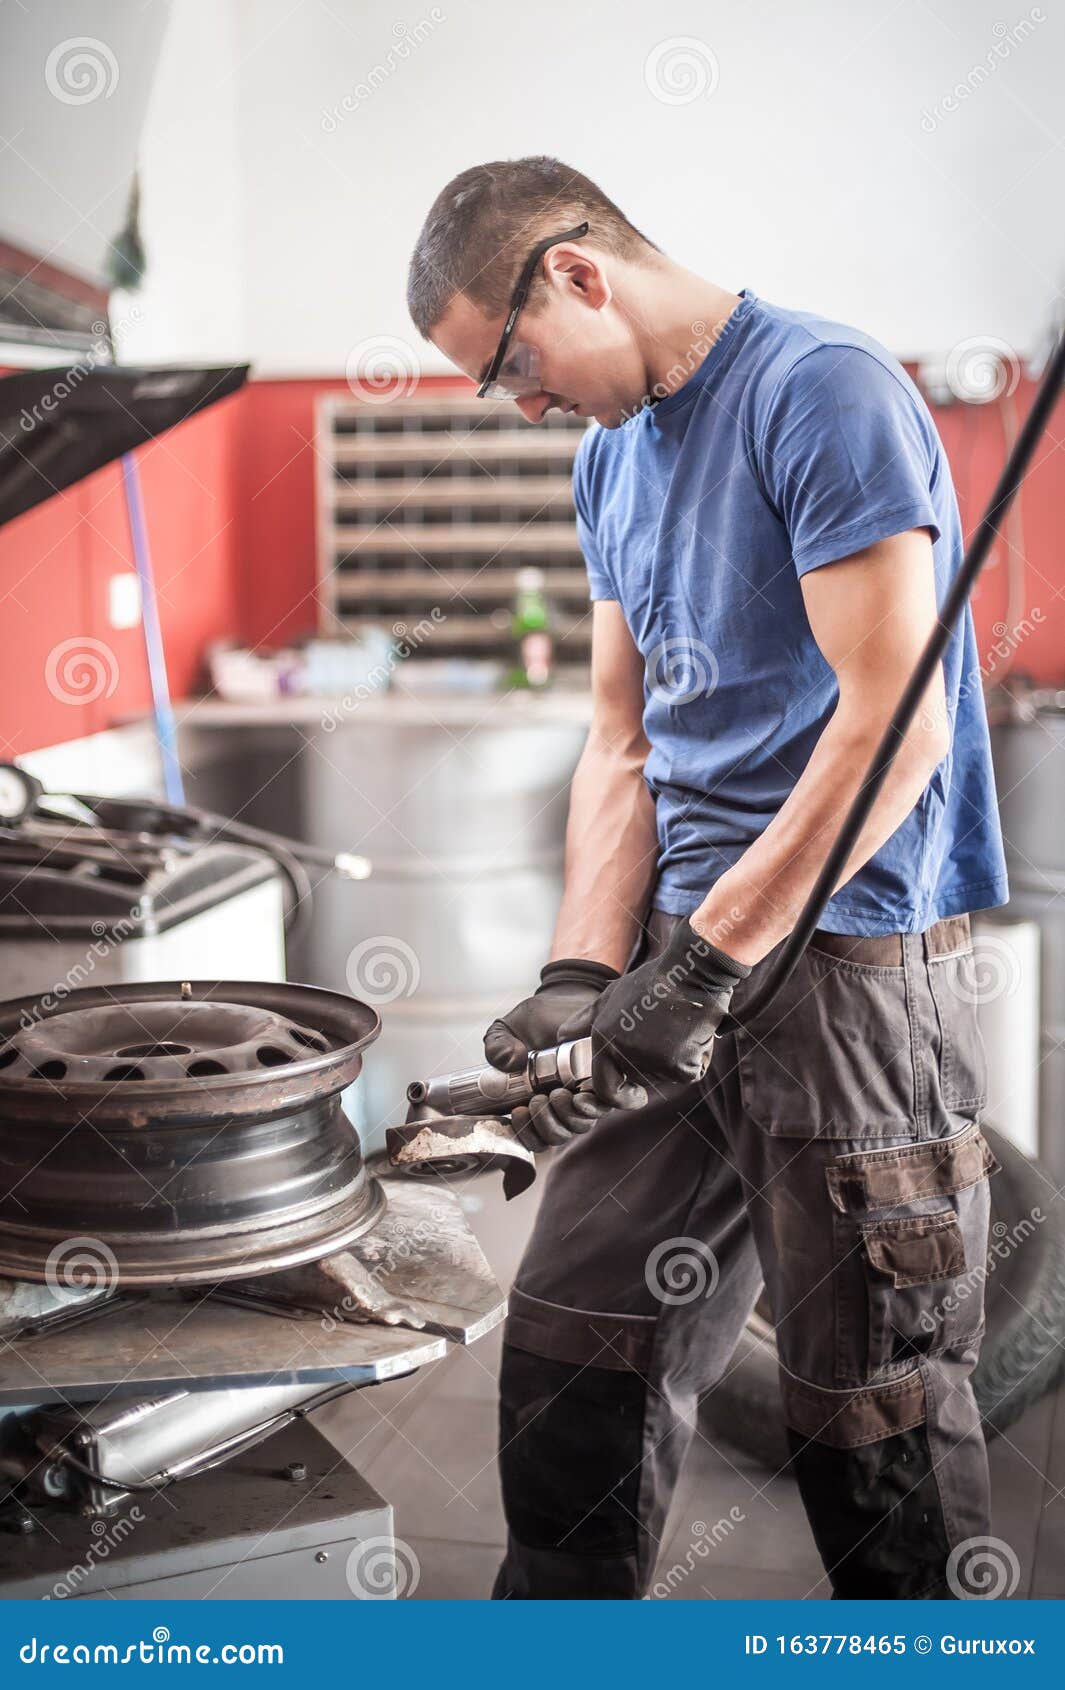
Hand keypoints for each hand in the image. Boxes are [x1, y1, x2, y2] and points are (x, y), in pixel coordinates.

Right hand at [484, 959, 618, 1148]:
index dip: (525, 1134)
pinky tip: (579, 1091)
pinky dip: (591, 1106)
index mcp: (533, 1100)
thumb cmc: (535, 1019)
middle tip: (538, 1099)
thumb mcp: (506, 1030)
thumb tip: (509, 1061)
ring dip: (566, 1116)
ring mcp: (583, 1097)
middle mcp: (559, 1105)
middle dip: (545, 1125)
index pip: (532, 1137)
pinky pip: (604, 1108)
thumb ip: (496, 1046)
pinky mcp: (606, 1084)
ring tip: (557, 1092)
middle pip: (556, 1137)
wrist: (566, 996)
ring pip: (579, 1127)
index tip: (517, 1112)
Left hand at [579, 921, 750, 1110]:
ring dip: (677, 1059)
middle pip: (640, 1081)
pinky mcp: (680, 1066)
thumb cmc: (653, 982)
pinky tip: (694, 1032)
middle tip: (666, 1034)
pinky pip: (690, 1071)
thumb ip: (586, 1021)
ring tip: (678, 1027)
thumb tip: (562, 1036)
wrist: (690, 971)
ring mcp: (652, 1063)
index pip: (605, 1089)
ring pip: (667, 1075)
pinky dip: (697, 1057)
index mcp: (606, 1040)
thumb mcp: (611, 995)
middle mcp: (625, 1055)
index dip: (619, 1096)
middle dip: (654, 1066)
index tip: (634, 1094)